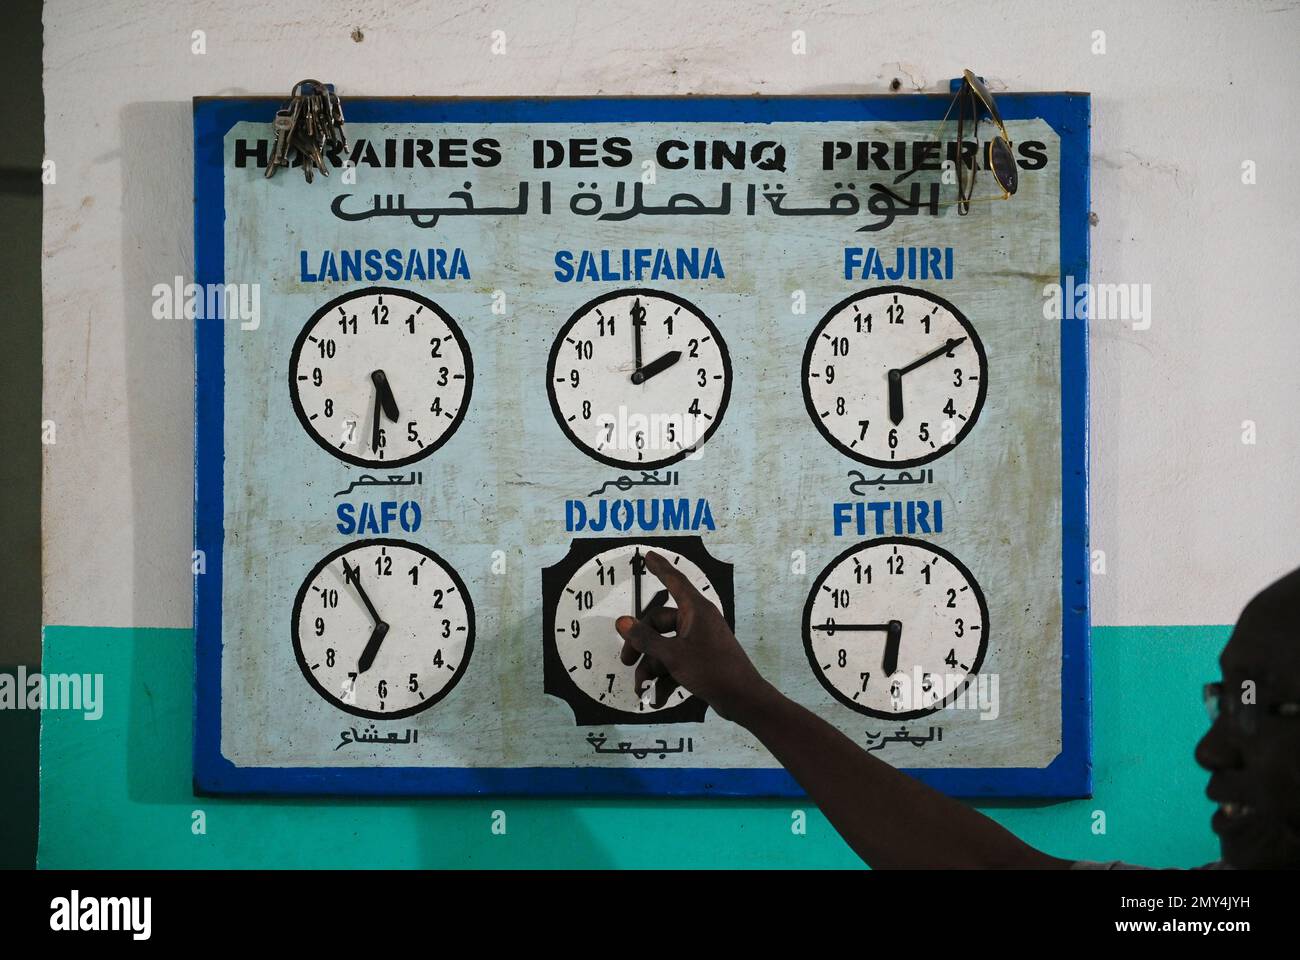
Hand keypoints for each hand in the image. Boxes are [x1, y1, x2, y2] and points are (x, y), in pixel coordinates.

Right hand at [615, 551, 771, 721]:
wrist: (742, 699)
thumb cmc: (711, 670)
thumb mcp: (673, 655)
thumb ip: (645, 639)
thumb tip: (622, 622)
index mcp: (696, 610)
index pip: (674, 581)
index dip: (660, 568)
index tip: (648, 555)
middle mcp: (697, 621)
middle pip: (659, 624)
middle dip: (640, 645)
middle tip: (625, 661)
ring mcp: (699, 641)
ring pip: (664, 648)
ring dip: (650, 668)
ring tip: (640, 689)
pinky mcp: (700, 660)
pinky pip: (675, 662)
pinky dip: (664, 679)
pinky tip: (655, 699)